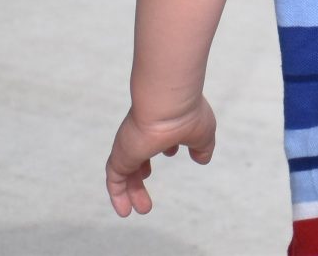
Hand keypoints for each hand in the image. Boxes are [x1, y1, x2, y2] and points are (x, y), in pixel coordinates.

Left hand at [105, 99, 216, 216]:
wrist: (167, 105)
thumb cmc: (188, 115)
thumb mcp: (202, 134)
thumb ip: (202, 147)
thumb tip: (203, 159)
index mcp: (160, 124)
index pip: (157, 137)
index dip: (165, 146)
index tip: (172, 152)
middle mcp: (141, 134)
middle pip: (138, 158)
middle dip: (142, 177)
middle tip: (150, 189)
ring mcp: (128, 146)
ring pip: (126, 173)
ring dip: (133, 192)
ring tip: (143, 209)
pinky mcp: (119, 158)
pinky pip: (115, 182)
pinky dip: (118, 197)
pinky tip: (125, 212)